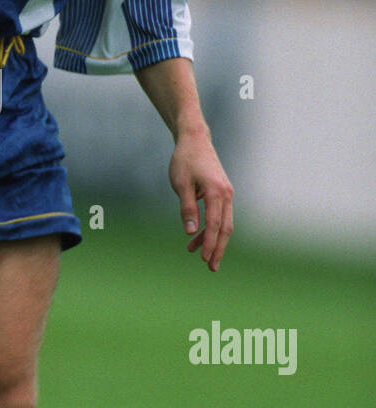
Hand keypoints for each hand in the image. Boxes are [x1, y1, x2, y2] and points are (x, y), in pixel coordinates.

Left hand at [169, 129, 233, 271]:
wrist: (195, 140)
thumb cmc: (185, 160)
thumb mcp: (181, 185)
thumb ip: (187, 208)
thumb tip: (190, 231)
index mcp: (216, 192)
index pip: (214, 224)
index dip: (210, 243)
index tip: (204, 259)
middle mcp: (226, 194)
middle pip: (225, 228)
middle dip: (218, 248)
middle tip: (211, 267)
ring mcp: (226, 193)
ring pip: (223, 223)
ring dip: (213, 240)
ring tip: (199, 255)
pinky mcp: (222, 192)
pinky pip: (219, 215)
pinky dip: (210, 227)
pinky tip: (197, 236)